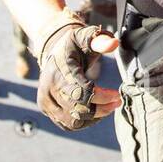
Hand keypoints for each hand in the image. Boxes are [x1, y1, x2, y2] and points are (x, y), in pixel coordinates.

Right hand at [36, 13, 120, 130]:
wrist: (54, 52)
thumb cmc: (73, 46)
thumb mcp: (85, 37)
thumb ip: (100, 39)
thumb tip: (114, 43)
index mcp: (59, 72)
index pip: (82, 92)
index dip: (102, 97)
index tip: (116, 94)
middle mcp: (49, 89)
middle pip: (78, 110)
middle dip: (101, 109)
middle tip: (116, 102)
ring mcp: (46, 101)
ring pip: (73, 122)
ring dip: (94, 118)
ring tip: (107, 107)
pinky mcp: (47, 109)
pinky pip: (67, 124)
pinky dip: (84, 122)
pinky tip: (95, 112)